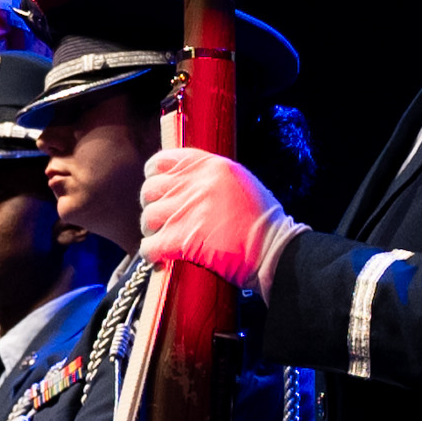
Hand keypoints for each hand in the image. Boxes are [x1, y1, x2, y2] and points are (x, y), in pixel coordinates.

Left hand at [138, 150, 296, 291]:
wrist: (273, 250)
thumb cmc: (261, 222)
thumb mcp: (239, 182)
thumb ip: (210, 177)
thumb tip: (183, 181)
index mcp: (210, 166)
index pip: (163, 161)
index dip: (154, 176)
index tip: (156, 188)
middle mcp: (196, 184)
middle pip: (151, 189)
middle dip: (152, 206)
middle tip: (161, 220)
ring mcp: (187, 211)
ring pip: (148, 217)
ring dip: (152, 231)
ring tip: (163, 240)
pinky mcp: (182, 239)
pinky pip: (150, 245)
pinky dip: (152, 254)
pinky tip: (162, 259)